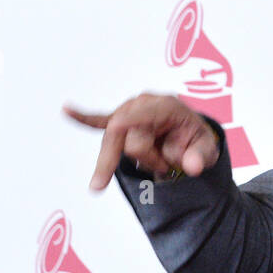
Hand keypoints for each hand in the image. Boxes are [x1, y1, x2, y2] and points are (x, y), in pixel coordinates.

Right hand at [63, 92, 220, 190]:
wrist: (189, 131)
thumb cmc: (195, 138)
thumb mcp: (207, 148)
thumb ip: (201, 157)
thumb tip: (192, 167)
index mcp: (165, 105)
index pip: (141, 122)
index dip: (141, 145)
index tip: (131, 140)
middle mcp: (142, 104)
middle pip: (125, 135)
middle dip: (146, 159)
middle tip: (166, 169)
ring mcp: (127, 110)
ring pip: (114, 142)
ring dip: (137, 159)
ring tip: (160, 165)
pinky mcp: (117, 120)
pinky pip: (97, 120)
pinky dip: (82, 117)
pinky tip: (66, 110)